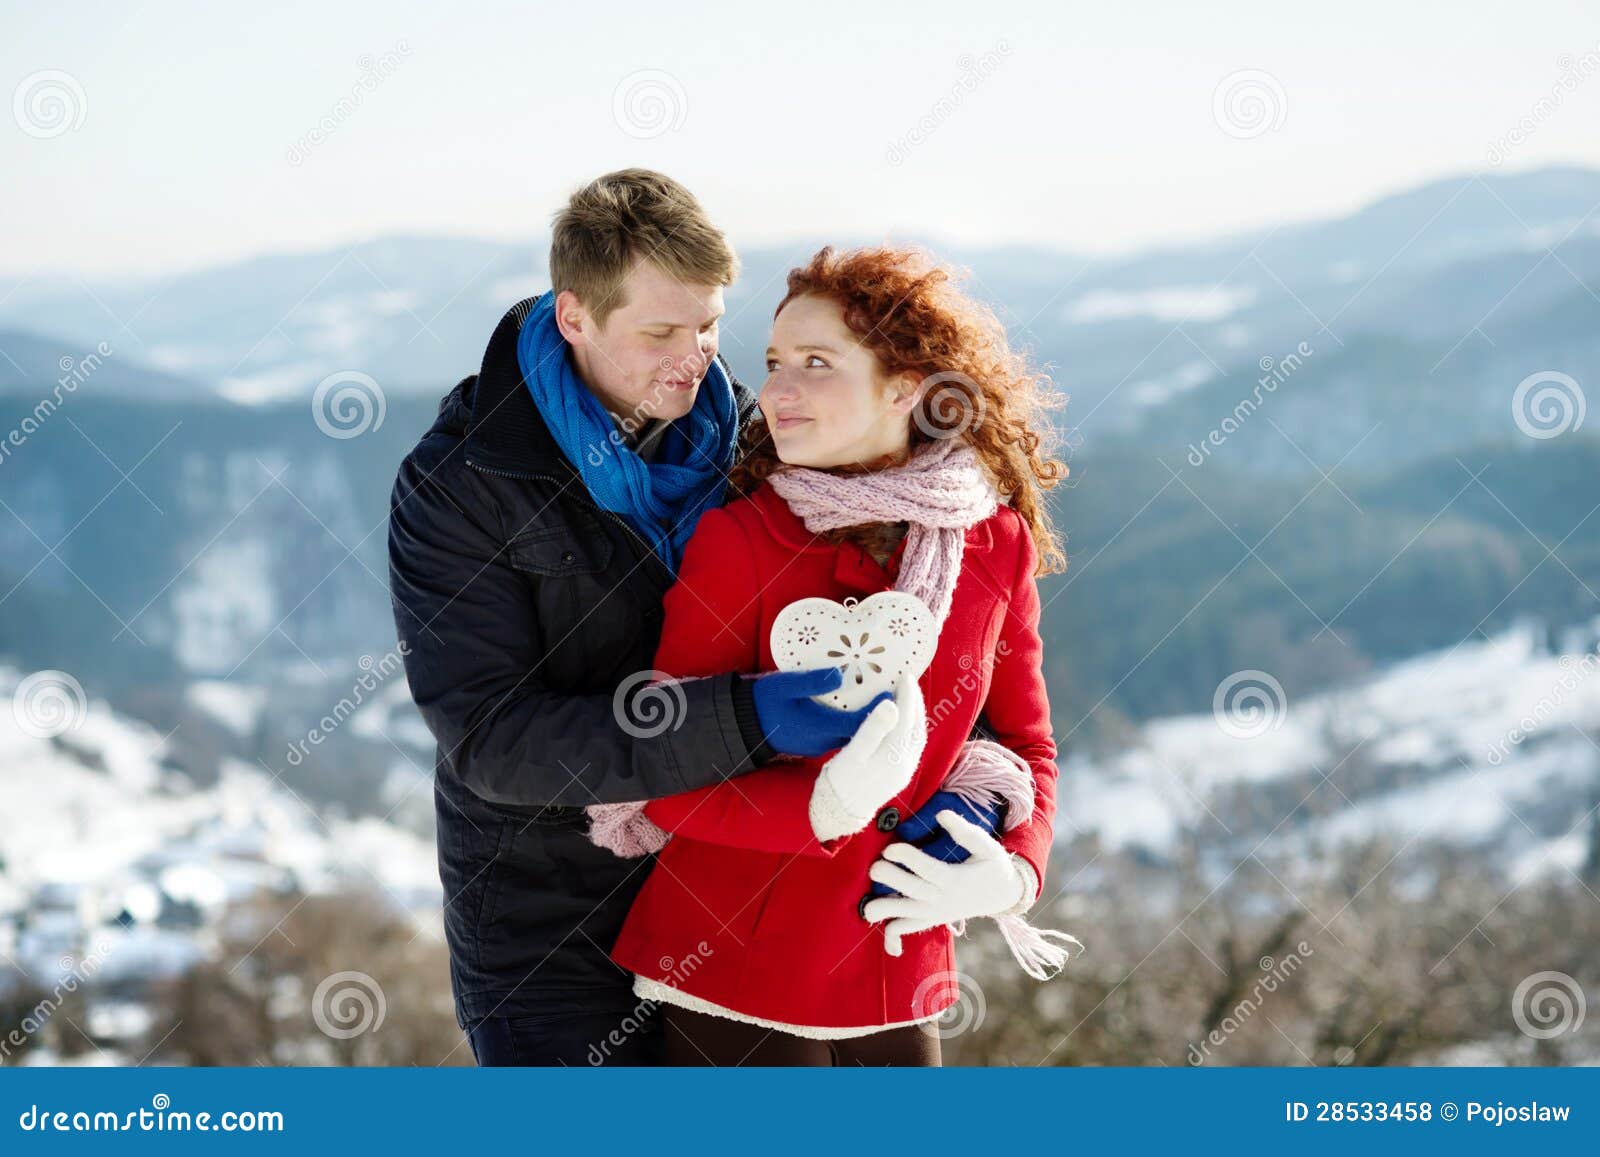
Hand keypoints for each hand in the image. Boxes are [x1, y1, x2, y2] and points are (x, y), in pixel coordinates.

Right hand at [749, 666, 892, 757]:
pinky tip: (862, 709)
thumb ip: (812, 682)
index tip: (894, 691)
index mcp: (820, 726)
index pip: (861, 723)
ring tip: (885, 699)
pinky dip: (858, 724)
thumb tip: (838, 676)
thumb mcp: (786, 685)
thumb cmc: (766, 701)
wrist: (746, 724)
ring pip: (856, 736)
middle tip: (898, 694)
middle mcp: (825, 740)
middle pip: (864, 733)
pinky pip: (845, 735)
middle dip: (882, 716)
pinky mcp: (818, 743)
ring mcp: (821, 744)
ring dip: (871, 721)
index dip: (881, 710)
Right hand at [808, 679, 927, 841]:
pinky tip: (903, 722)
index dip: (908, 694)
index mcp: (895, 754)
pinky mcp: (901, 775)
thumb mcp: (854, 752)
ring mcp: (905, 770)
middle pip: (917, 726)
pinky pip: (912, 745)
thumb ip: (874, 728)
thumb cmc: (842, 780)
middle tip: (908, 682)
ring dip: (916, 715)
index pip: (907, 717)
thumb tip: (892, 704)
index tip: (905, 675)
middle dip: (915, 702)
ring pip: (917, 736)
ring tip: (908, 697)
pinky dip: (911, 728)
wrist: (840, 811)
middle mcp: (906, 762)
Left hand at [863, 810, 1028, 954]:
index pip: (928, 870)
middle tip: (875, 867)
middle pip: (912, 891)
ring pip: (906, 916)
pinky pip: (908, 929)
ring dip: (885, 911)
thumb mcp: (987, 847)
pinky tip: (882, 938)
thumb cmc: (992, 866)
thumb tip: (941, 814)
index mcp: (956, 879)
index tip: (891, 848)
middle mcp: (943, 899)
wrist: (1003, 894)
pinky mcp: (929, 919)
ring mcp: (934, 912)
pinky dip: (893, 937)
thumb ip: (966, 832)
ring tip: (866, 906)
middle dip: (890, 880)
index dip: (908, 859)